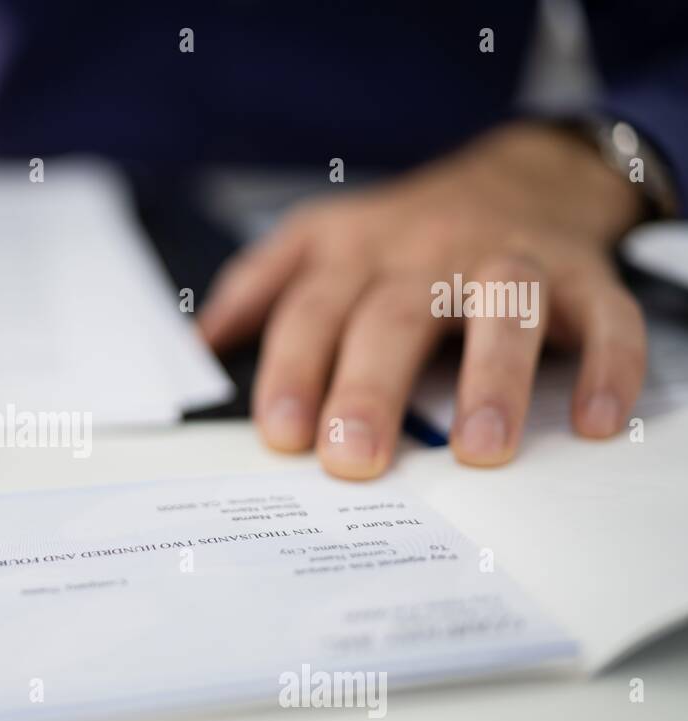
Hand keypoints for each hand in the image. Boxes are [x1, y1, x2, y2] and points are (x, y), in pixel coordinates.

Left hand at [199, 122, 648, 478]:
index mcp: (355, 254)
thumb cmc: (406, 231)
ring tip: (476, 450)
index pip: (313, 312)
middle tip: (353, 458)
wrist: (519, 174)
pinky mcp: (582, 276)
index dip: (294, 371)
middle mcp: (429, 255)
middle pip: (394, 317)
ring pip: (501, 311)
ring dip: (491, 379)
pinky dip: (607, 366)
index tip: (282, 435)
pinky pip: (604, 317)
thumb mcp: (319, 238)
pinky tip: (593, 422)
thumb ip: (258, 286)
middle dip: (370, 388)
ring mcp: (508, 262)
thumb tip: (201, 344)